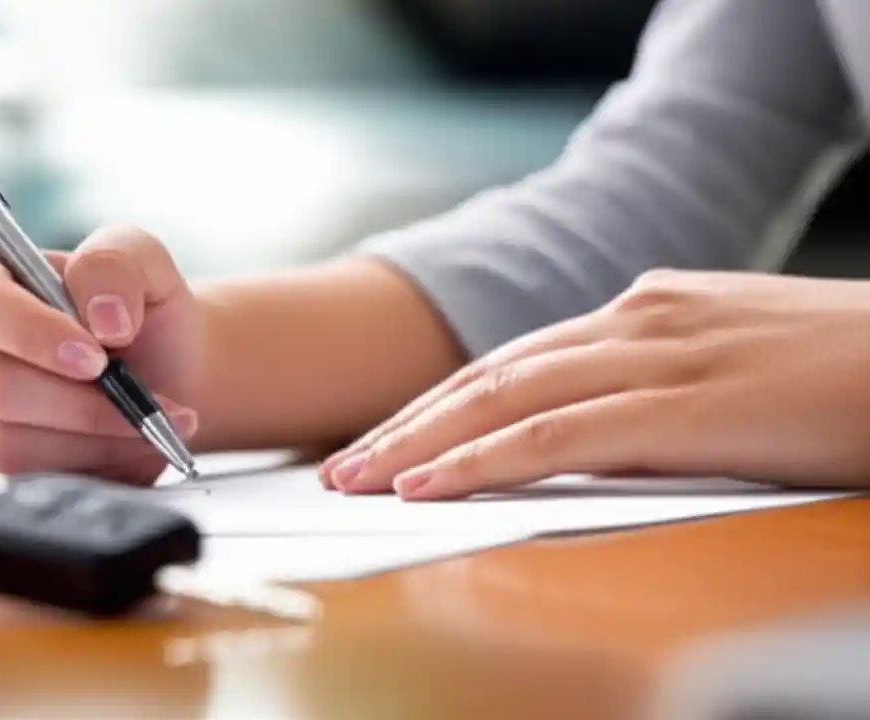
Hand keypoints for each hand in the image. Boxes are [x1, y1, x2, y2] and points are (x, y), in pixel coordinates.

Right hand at [0, 226, 202, 484]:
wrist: (156, 373)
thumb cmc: (132, 312)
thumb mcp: (139, 261)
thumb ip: (118, 263)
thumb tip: (104, 316)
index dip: (32, 333)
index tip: (97, 358)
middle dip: (80, 403)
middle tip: (143, 404)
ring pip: (6, 443)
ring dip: (90, 441)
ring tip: (145, 426)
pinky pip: (15, 480)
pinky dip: (81, 470)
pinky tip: (120, 449)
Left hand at [320, 270, 869, 499]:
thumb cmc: (847, 374)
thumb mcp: (729, 371)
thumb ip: (653, 392)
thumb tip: (584, 438)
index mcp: (644, 312)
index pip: (513, 363)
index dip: (438, 406)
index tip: (385, 442)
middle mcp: (637, 319)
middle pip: (490, 374)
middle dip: (406, 423)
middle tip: (339, 464)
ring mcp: (658, 354)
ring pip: (505, 398)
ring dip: (420, 441)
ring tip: (356, 478)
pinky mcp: (686, 403)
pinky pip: (559, 435)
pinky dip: (484, 459)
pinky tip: (433, 484)